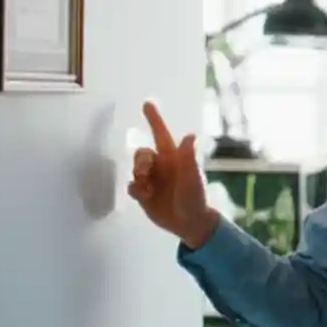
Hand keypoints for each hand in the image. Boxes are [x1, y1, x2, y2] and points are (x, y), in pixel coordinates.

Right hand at [129, 101, 219, 248]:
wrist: (190, 223)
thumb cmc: (195, 197)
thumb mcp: (192, 177)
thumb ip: (188, 158)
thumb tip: (190, 135)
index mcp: (173, 158)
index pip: (161, 134)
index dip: (154, 119)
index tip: (147, 104)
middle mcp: (161, 166)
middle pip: (141, 153)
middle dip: (140, 159)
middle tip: (144, 172)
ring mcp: (152, 180)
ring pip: (135, 168)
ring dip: (138, 175)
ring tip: (147, 187)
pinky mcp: (144, 194)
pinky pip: (132, 186)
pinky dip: (135, 189)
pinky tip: (144, 196)